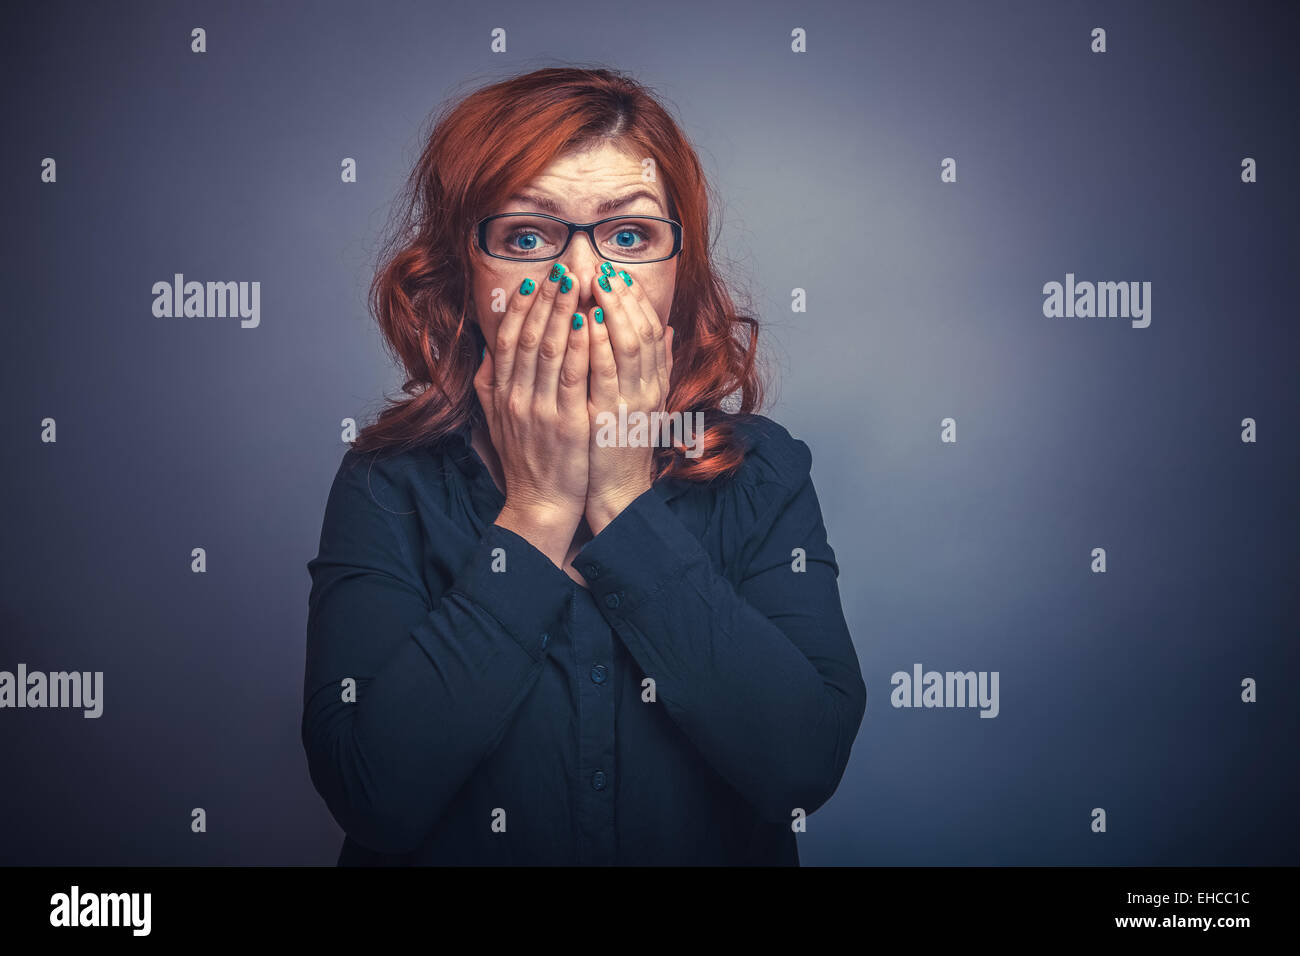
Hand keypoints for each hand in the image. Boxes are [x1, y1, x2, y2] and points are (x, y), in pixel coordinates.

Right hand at [474, 264, 589, 566]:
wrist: (539, 504)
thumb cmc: (525, 459)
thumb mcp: (497, 419)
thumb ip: (489, 383)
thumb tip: (487, 349)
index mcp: (502, 392)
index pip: (509, 338)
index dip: (521, 306)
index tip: (535, 280)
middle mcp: (517, 396)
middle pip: (530, 336)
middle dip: (546, 299)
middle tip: (561, 269)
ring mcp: (540, 410)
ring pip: (550, 350)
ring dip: (564, 313)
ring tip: (577, 284)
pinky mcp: (566, 424)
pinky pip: (573, 378)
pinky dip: (580, 347)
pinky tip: (589, 323)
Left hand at [585, 264, 674, 534]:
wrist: (615, 490)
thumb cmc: (621, 444)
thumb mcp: (645, 401)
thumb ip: (657, 366)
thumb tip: (667, 328)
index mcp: (656, 383)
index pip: (653, 330)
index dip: (637, 301)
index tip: (619, 276)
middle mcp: (649, 389)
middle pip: (644, 330)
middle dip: (624, 298)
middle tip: (605, 270)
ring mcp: (631, 403)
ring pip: (629, 345)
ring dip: (612, 311)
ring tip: (596, 284)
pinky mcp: (609, 417)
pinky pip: (605, 373)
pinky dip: (597, 344)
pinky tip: (584, 322)